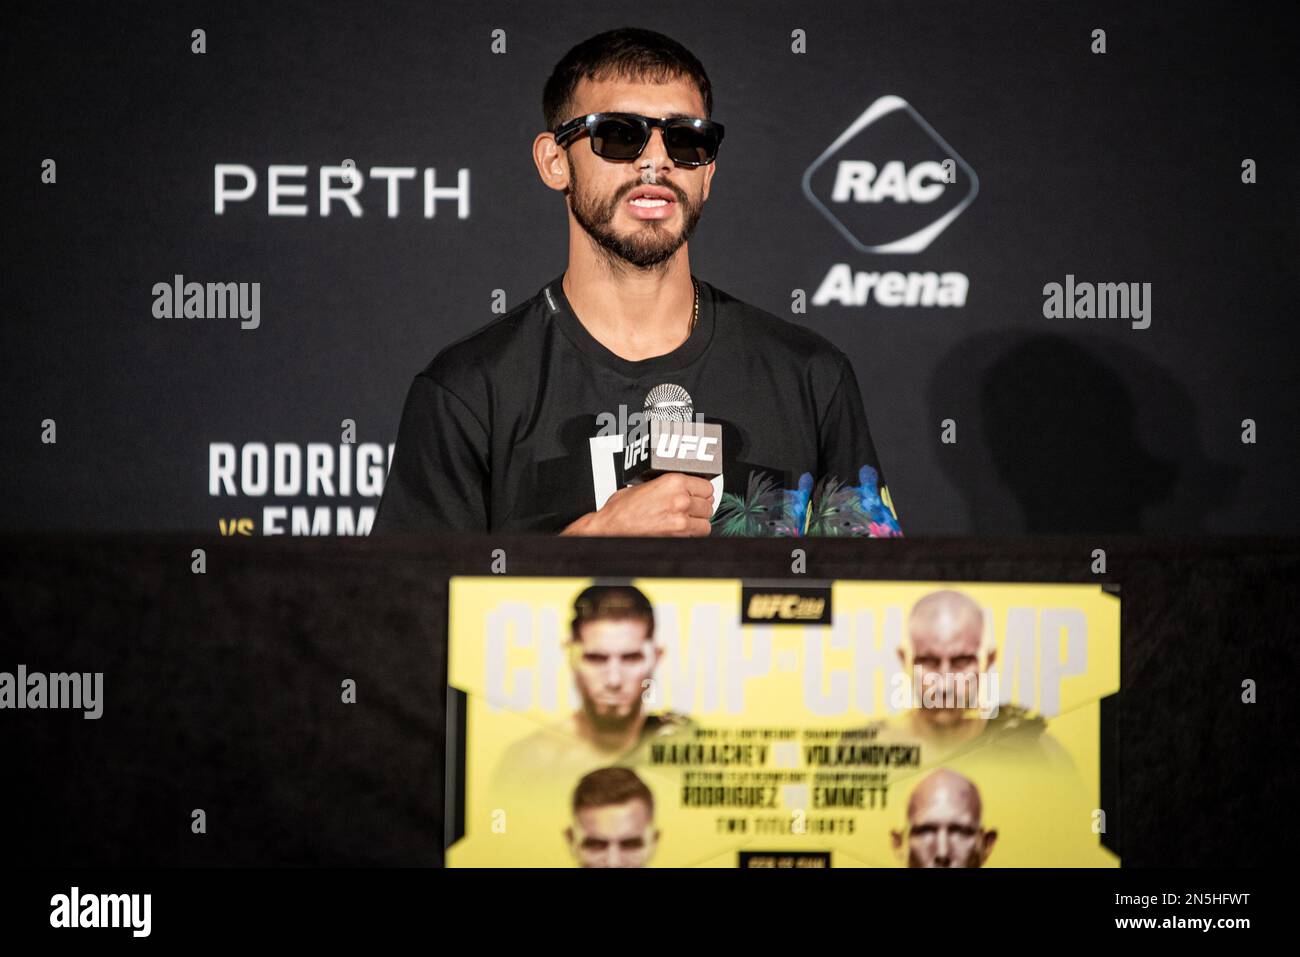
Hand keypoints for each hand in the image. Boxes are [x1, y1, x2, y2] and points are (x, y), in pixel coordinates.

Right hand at [561, 472, 714, 536]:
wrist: (610, 528)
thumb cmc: (622, 509)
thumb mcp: (646, 485)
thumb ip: (670, 485)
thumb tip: (685, 487)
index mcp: (673, 482)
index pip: (707, 487)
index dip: (701, 492)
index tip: (698, 495)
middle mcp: (680, 500)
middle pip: (708, 505)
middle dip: (700, 508)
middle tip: (689, 509)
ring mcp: (680, 520)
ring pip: (706, 522)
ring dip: (698, 522)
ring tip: (685, 520)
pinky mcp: (678, 537)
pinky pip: (697, 536)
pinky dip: (692, 534)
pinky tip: (680, 530)